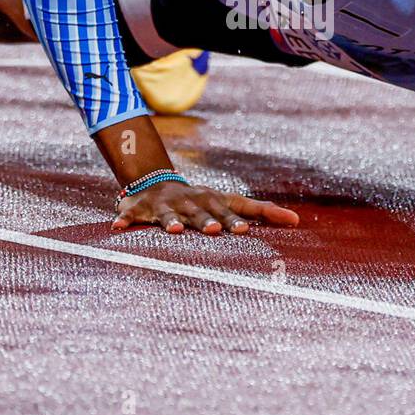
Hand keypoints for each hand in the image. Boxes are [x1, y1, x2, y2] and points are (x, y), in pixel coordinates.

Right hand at [113, 181, 300, 235]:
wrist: (158, 183)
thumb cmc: (203, 200)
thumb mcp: (230, 202)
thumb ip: (262, 211)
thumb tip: (298, 220)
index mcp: (211, 201)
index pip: (228, 210)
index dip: (237, 220)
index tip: (247, 232)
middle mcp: (190, 202)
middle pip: (200, 213)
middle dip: (207, 221)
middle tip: (215, 230)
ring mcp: (164, 206)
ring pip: (167, 215)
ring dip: (171, 222)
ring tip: (175, 231)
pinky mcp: (139, 209)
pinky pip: (130, 215)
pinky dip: (124, 220)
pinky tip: (116, 228)